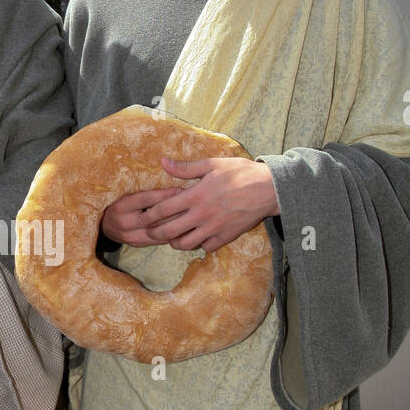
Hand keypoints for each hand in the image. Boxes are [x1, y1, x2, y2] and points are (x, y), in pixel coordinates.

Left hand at [102, 157, 278, 252]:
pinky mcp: (226, 237)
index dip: (148, 216)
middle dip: (154, 234)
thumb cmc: (241, 173)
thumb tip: (163, 162)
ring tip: (171, 236)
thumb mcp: (212, 165)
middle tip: (149, 232)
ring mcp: (214, 228)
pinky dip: (198, 245)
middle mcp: (202, 215)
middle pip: (169, 232)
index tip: (141, 218)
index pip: (163, 210)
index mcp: (196, 196)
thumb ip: (185, 168)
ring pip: (185, 244)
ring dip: (174, 242)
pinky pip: (206, 247)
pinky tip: (196, 237)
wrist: (269, 189)